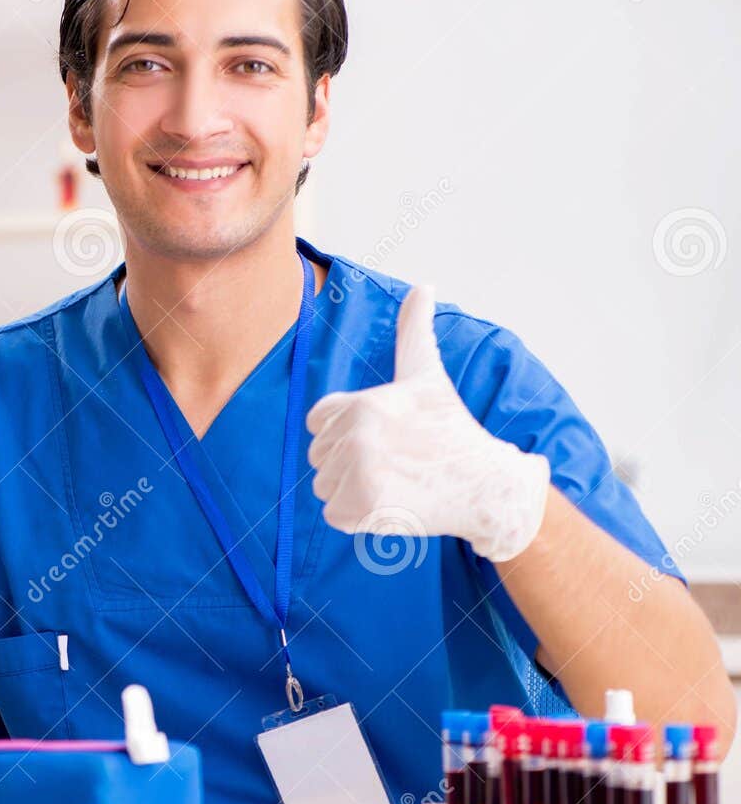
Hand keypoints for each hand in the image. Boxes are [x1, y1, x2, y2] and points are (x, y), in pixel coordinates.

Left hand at [304, 285, 550, 562]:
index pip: (317, 421)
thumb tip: (424, 285)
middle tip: (396, 462)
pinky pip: (333, 516)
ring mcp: (360, 474)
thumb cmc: (451, 429)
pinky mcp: (365, 510)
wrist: (486, 485)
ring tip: (395, 482)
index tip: (382, 436)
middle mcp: (358, 437)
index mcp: (363, 404)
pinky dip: (358, 518)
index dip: (344, 431)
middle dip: (349, 463)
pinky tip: (392, 504)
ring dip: (353, 491)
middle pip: (319, 456)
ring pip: (324, 487)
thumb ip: (413, 331)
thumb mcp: (427, 375)